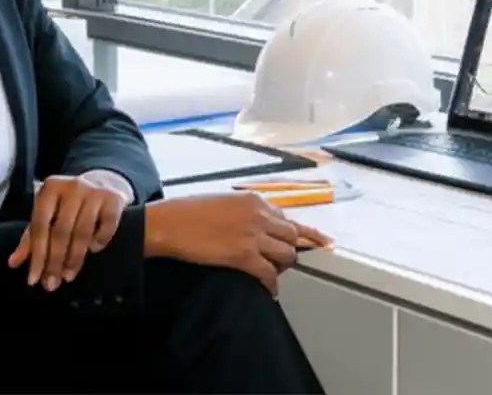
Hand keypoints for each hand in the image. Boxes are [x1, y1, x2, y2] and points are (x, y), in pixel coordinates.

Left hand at [7, 175, 128, 290]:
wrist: (104, 183)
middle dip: (55, 261)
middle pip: (61, 231)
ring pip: (83, 232)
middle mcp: (72, 187)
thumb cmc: (69, 203)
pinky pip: (107, 226)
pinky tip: (94, 250)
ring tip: (69, 276)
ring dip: (75, 258)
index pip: (40, 226)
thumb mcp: (48, 214)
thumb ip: (31, 238)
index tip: (34, 280)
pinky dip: (100, 241)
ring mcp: (94, 192)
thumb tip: (13, 263)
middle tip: (52, 284)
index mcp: (50, 189)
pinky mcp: (114, 198)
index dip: (37, 255)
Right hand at [144, 193, 332, 295]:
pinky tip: (268, 291)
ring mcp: (253, 235)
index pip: (288, 218)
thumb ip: (247, 213)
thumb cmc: (189, 213)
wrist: (169, 223)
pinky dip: (271, 285)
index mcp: (255, 201)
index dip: (304, 233)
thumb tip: (260, 227)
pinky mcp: (243, 255)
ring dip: (281, 268)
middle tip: (279, 263)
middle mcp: (259, 215)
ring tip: (271, 275)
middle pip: (292, 237)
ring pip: (286, 255)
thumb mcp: (225, 203)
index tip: (322, 240)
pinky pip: (269, 274)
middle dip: (289, 252)